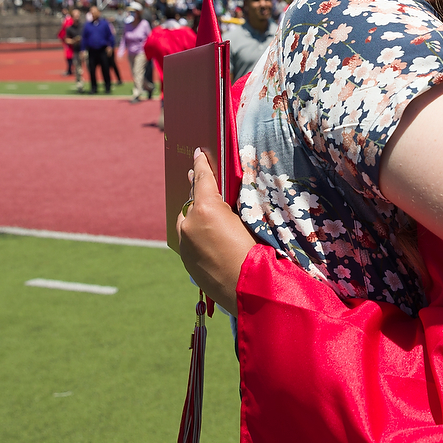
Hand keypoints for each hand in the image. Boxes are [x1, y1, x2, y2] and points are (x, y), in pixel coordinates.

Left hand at [172, 148, 254, 312]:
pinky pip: (188, 239)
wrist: (249, 289)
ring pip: (186, 221)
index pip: (202, 178)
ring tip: (204, 210)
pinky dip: (195, 233)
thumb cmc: (258, 251)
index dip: (201, 164)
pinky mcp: (186, 260)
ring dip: (194, 214)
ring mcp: (185, 244)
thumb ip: (228, 205)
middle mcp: (190, 224)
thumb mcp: (247, 219)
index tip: (197, 153)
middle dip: (195, 189)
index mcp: (206, 209)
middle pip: (190, 200)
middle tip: (195, 176)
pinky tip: (207, 235)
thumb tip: (219, 198)